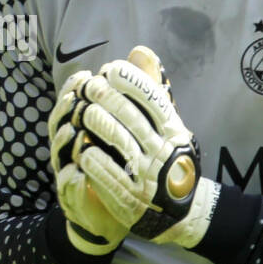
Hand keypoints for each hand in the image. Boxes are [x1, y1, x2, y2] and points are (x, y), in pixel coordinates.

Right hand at [49, 70, 128, 254]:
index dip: (74, 90)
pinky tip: (79, 172)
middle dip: (66, 111)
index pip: (71, 102)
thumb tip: (142, 51)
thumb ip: (139, 90)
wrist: (124, 209)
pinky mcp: (74, 197)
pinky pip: (68, 186)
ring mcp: (69, 171)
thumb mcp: (137, 122)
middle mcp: (71, 147)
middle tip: (77, 100)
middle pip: (59, 123)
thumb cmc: (125, 160)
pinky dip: (72, 179)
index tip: (85, 78)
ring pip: (59, 152)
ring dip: (65, 141)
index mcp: (83, 128)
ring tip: (74, 131)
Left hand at [70, 46, 219, 248]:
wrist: (179, 212)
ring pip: (118, 142)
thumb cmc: (167, 157)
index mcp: (173, 130)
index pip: (151, 97)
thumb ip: (152, 88)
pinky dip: (95, 160)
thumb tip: (139, 51)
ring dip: (97, 124)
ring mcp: (148, 176)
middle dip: (105, 97)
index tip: (110, 70)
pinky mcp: (132, 199)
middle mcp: (162, 151)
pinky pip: (110, 175)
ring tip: (83, 112)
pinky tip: (83, 149)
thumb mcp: (167, 123)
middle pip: (130, 116)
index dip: (128, 80)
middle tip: (88, 87)